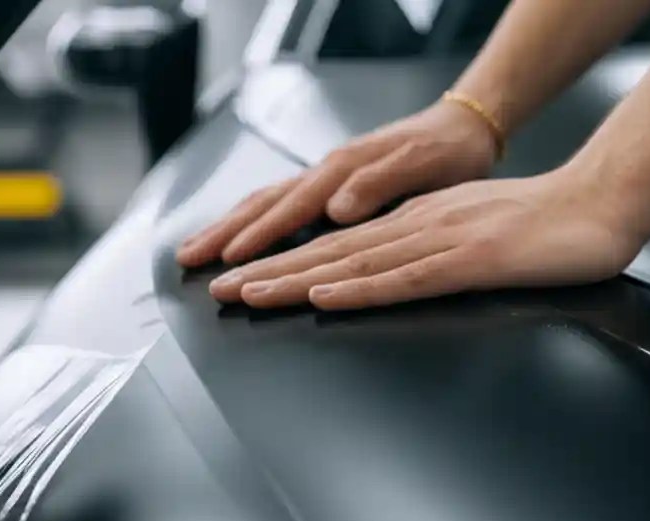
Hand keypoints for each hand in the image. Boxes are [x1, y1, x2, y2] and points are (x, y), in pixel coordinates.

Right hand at [176, 100, 500, 267]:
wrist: (463, 127)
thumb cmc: (447, 152)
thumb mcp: (422, 167)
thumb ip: (378, 185)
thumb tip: (336, 209)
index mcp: (342, 172)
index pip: (288, 210)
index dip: (257, 239)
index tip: (228, 263)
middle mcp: (326, 174)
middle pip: (262, 205)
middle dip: (222, 235)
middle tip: (186, 261)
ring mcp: (325, 178)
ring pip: (265, 202)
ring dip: (228, 228)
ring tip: (196, 250)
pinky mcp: (332, 184)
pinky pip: (280, 201)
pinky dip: (252, 220)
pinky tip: (240, 233)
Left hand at [208, 167, 646, 310]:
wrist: (602, 202)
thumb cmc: (547, 226)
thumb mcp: (477, 236)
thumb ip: (437, 250)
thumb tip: (400, 270)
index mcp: (419, 222)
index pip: (341, 246)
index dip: (288, 263)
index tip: (245, 281)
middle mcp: (419, 225)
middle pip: (333, 252)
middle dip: (271, 271)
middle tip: (220, 290)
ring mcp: (443, 240)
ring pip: (356, 262)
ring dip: (298, 280)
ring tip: (250, 294)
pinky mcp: (472, 259)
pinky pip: (407, 277)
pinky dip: (362, 288)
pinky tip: (327, 297)